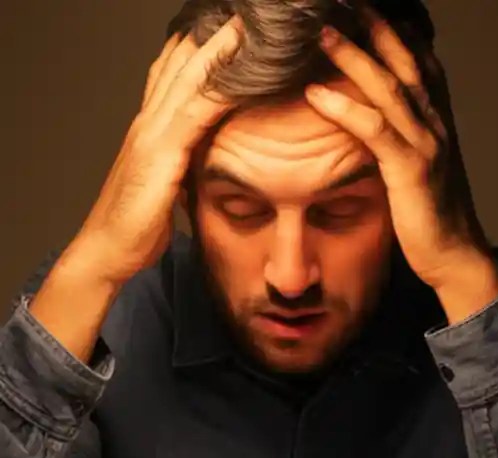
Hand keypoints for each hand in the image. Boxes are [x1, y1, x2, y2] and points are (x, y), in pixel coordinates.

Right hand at [67, 17, 242, 288]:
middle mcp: (148, 122)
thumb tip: (210, 157)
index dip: (196, 48)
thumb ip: (186, 162)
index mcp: (150, 127)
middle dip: (211, 38)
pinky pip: (196, 114)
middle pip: (182, 66)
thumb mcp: (169, 184)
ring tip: (246, 28)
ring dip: (219, 52)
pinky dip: (219, 91)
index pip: (172, 75)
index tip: (223, 27)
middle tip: (240, 15)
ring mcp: (152, 135)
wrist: (107, 250)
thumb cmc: (138, 223)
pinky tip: (241, 76)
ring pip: (189, 80)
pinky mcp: (161, 155)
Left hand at [305, 9, 497, 320]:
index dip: (398, 30)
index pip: (421, 61)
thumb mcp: (419, 165)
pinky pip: (376, 131)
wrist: (457, 257)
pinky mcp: (411, 170)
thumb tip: (371, 116)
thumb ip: (401, 135)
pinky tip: (317, 93)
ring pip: (390, 88)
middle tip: (345, 1)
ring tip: (321, 31)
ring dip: (354, 56)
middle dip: (377, 27)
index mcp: (438, 120)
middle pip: (407, 61)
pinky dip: (345, 108)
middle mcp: (436, 124)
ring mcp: (427, 145)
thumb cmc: (432, 215)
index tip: (369, 8)